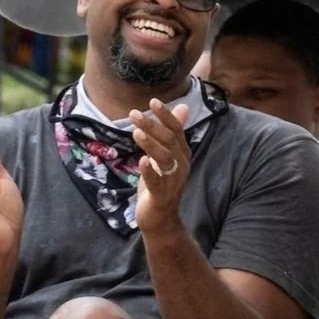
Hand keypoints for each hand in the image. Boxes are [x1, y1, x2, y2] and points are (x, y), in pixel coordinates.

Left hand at [129, 100, 193, 231]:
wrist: (161, 218)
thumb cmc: (161, 183)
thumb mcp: (167, 155)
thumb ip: (172, 132)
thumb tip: (183, 106)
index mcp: (182, 154)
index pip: (177, 130)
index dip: (166, 115)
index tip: (153, 101)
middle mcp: (181, 165)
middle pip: (169, 141)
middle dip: (152, 126)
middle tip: (134, 114)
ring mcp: (172, 181)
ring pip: (164, 158)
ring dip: (150, 145)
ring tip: (136, 132)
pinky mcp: (161, 195)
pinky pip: (156, 181)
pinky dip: (149, 171)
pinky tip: (141, 161)